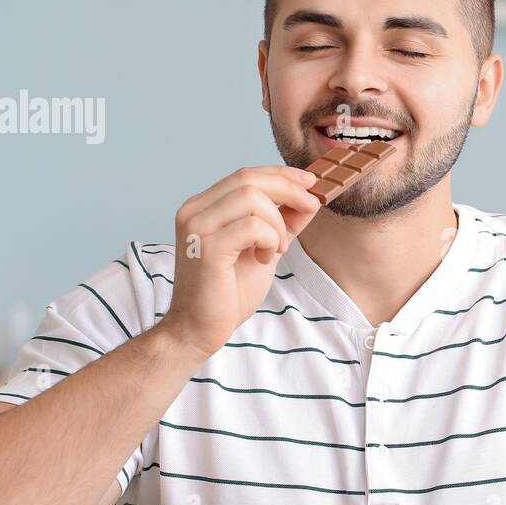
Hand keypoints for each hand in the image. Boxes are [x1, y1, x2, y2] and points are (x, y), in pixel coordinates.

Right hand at [160, 165, 321, 360]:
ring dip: (277, 222)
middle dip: (288, 189)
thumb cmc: (228, 292)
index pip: (245, 175)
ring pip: (251, 198)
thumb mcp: (264, 248)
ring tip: (278, 248)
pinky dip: (270, 240)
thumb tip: (309, 198)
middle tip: (311, 205)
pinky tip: (265, 259)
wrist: (200, 330)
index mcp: (204, 207)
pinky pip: (252, 226)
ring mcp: (196, 227)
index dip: (281, 174)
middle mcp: (194, 211)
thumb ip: (283, 222)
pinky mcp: (206, 248)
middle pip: (248, 178)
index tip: (310, 181)